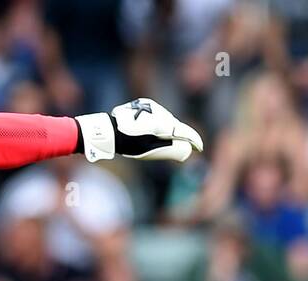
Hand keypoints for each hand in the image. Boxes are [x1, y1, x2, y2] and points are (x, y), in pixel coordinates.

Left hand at [76, 98, 203, 163]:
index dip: (193, 140)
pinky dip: (157, 122)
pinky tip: (146, 129)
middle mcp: (159, 112)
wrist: (108, 130)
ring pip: (165, 119)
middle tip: (178, 147)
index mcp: (160, 124)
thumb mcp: (149, 151)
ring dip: (165, 128)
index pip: (183, 132)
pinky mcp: (144, 103)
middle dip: (178, 136)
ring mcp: (151, 106)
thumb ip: (171, 150)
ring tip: (153, 138)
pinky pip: (157, 114)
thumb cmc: (127, 143)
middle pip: (175, 125)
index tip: (199, 147)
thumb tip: (187, 149)